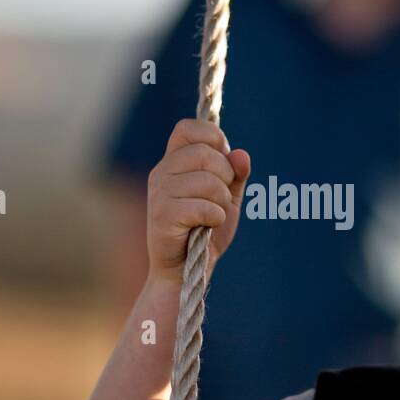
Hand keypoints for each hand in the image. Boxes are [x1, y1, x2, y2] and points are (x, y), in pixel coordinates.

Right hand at [145, 118, 250, 286]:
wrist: (186, 271)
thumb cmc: (206, 230)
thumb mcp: (227, 197)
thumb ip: (235, 174)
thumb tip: (241, 155)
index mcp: (173, 162)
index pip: (188, 127)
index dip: (213, 137)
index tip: (223, 160)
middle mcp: (162, 172)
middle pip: (205, 154)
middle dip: (225, 175)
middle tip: (220, 197)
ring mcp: (159, 194)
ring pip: (208, 181)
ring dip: (222, 201)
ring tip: (213, 215)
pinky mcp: (162, 216)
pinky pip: (204, 206)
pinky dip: (216, 217)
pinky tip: (208, 226)